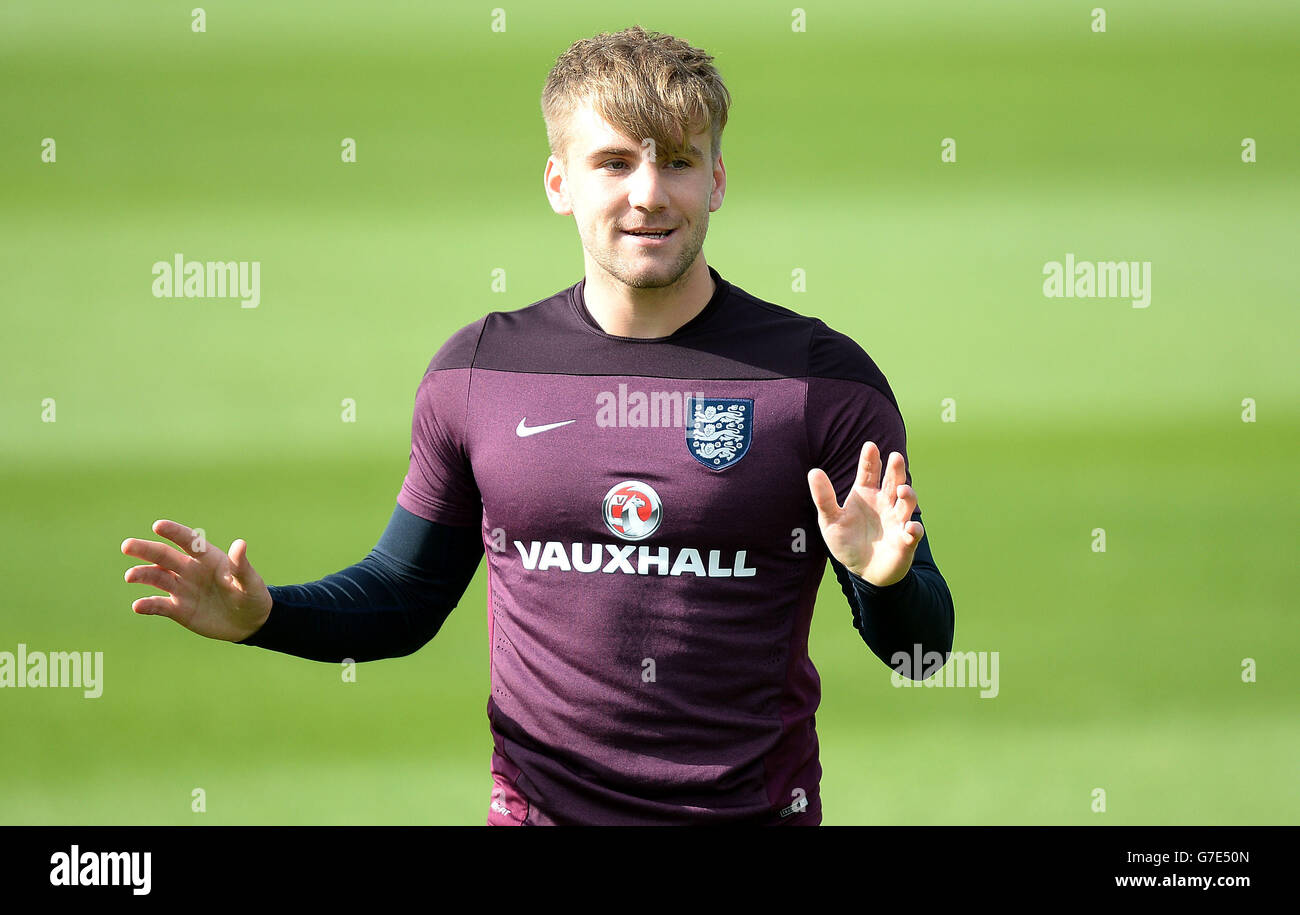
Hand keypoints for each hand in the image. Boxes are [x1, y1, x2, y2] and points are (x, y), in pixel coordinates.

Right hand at [121, 519, 271, 640]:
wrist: (249, 622)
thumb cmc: (252, 596)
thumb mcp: (250, 582)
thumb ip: (241, 565)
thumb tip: (240, 544)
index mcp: (207, 558)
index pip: (188, 541)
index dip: (174, 532)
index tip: (158, 525)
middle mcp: (190, 570)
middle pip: (164, 556)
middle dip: (146, 550)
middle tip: (127, 545)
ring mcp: (182, 589)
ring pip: (157, 578)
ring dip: (142, 575)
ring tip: (130, 576)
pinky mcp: (178, 609)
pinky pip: (159, 606)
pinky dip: (148, 605)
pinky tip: (138, 606)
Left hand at [807, 442, 923, 586]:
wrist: (862, 570)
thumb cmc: (846, 541)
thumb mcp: (830, 520)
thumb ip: (824, 497)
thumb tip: (813, 471)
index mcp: (866, 494)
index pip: (869, 472)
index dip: (870, 459)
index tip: (870, 446)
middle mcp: (885, 503)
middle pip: (893, 481)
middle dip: (895, 469)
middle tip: (895, 457)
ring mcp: (897, 521)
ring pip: (907, 503)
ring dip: (907, 495)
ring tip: (902, 490)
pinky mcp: (906, 541)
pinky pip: (913, 533)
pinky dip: (914, 530)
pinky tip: (909, 528)